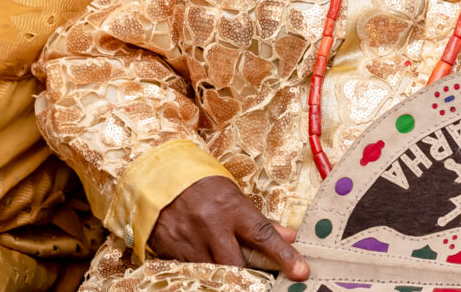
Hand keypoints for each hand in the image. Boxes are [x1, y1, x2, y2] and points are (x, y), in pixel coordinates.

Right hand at [148, 175, 306, 278]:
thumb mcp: (234, 196)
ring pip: (216, 273)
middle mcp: (213, 226)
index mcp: (233, 209)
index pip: (264, 235)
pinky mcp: (173, 252)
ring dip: (228, 277)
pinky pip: (194, 272)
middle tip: (261, 281)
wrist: (160, 179)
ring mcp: (191, 241)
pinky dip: (204, 273)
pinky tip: (209, 270)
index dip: (284, 255)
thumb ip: (258, 220)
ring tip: (236, 277)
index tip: (300, 272)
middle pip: (238, 264)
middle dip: (251, 277)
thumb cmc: (204, 187)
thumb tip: (290, 236)